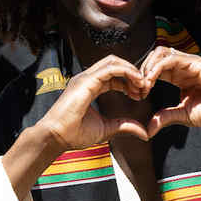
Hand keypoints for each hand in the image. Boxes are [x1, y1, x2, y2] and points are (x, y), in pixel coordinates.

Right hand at [33, 56, 152, 150]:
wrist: (56, 138)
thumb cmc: (74, 134)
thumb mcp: (107, 129)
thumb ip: (125, 126)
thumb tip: (144, 132)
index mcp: (90, 87)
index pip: (114, 75)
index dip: (130, 82)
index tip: (140, 94)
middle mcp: (87, 79)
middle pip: (115, 64)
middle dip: (133, 73)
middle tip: (144, 88)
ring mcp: (85, 78)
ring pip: (114, 62)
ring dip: (131, 71)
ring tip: (142, 84)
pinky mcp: (86, 81)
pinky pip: (111, 68)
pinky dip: (127, 71)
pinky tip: (136, 82)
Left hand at [139, 46, 200, 135]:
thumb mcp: (183, 115)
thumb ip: (165, 117)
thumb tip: (148, 129)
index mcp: (178, 77)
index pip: (154, 69)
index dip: (142, 79)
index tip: (137, 95)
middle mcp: (182, 67)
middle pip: (153, 57)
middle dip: (141, 71)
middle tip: (137, 89)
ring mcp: (189, 63)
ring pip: (160, 53)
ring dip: (147, 67)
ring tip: (144, 84)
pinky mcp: (196, 63)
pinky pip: (171, 59)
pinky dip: (157, 67)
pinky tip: (151, 80)